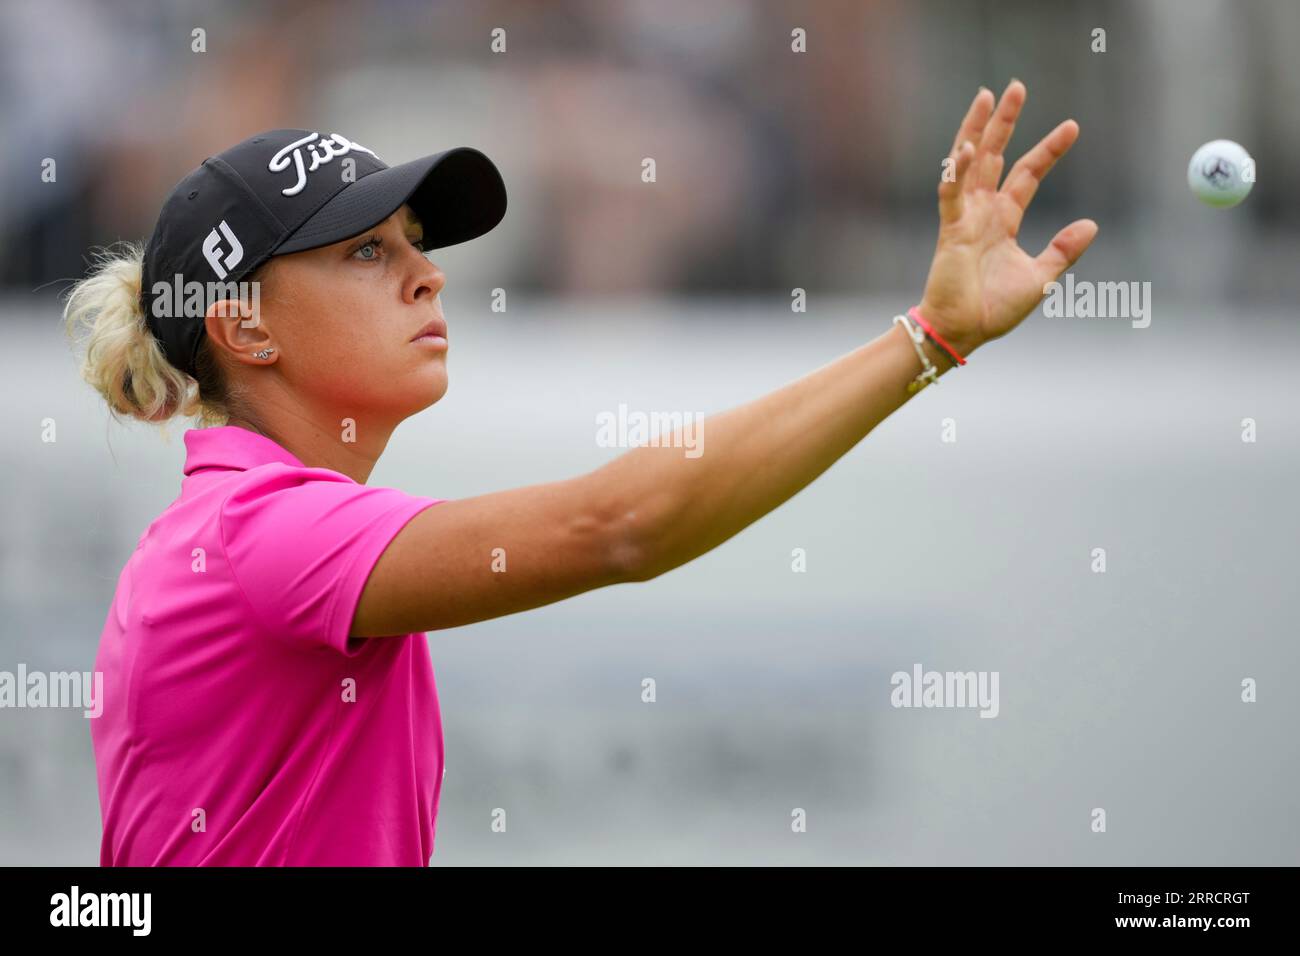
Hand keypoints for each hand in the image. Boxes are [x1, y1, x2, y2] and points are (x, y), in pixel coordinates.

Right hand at [916, 80, 1097, 358]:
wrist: (963, 331)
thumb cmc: (994, 310)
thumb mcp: (1041, 277)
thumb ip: (1063, 250)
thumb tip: (1091, 224)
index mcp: (1003, 221)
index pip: (1027, 175)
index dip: (1049, 150)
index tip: (1072, 126)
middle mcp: (982, 212)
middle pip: (995, 155)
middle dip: (1005, 121)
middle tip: (1016, 87)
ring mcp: (964, 218)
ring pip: (970, 163)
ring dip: (977, 129)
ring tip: (987, 96)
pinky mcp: (950, 230)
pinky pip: (951, 194)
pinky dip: (956, 171)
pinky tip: (965, 147)